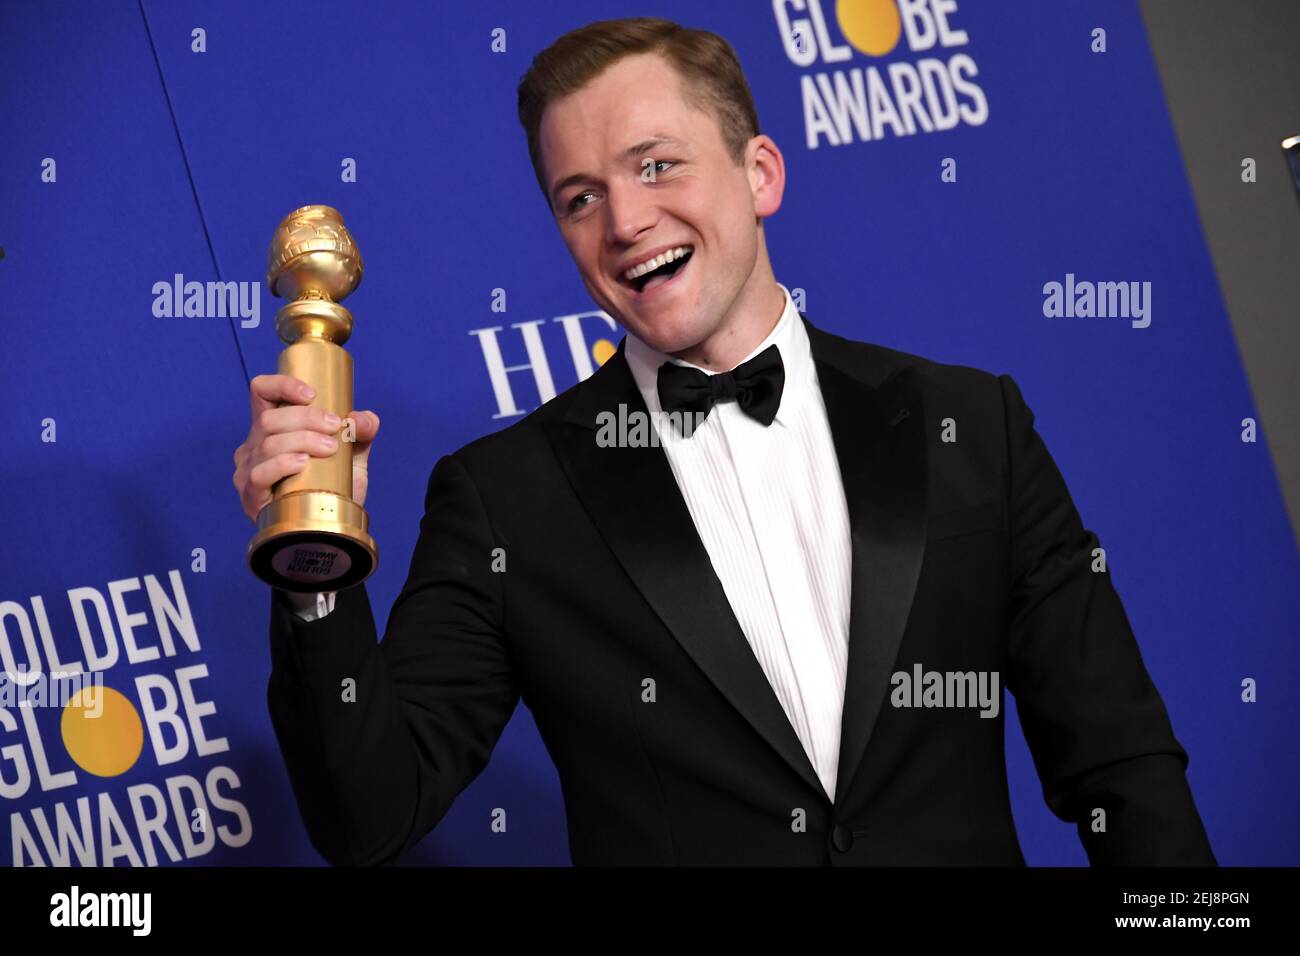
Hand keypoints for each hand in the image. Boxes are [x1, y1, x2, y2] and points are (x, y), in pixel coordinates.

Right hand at [232, 373, 380, 522]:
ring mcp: (249, 470)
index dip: (282, 385)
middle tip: (335, 428)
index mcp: (272, 427)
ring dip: (302, 441)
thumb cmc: (333, 487)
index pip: (262, 392)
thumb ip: (361, 433)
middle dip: (307, 419)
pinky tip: (302, 463)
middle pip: (269, 419)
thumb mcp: (352, 455)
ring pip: (267, 444)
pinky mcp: (251, 496)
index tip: (312, 394)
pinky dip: (282, 465)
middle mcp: (254, 445)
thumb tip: (363, 418)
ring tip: (330, 448)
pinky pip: (259, 474)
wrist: (331, 527)